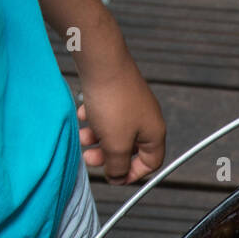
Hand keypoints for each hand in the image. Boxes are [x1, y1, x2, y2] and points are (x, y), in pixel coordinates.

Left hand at [76, 41, 166, 184]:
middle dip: (108, 155)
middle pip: (130, 148)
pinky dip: (95, 118)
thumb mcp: (115, 144)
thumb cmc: (112, 102)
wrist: (101, 60)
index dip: (132, 175)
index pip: (151, 164)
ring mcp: (133, 104)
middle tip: (90, 157)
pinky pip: (108, 113)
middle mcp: (148, 118)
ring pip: (116, 131)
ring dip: (98, 138)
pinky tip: (83, 113)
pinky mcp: (118, 92)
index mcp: (155, 133)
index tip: (112, 177)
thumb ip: (118, 166)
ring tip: (83, 135)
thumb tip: (117, 177)